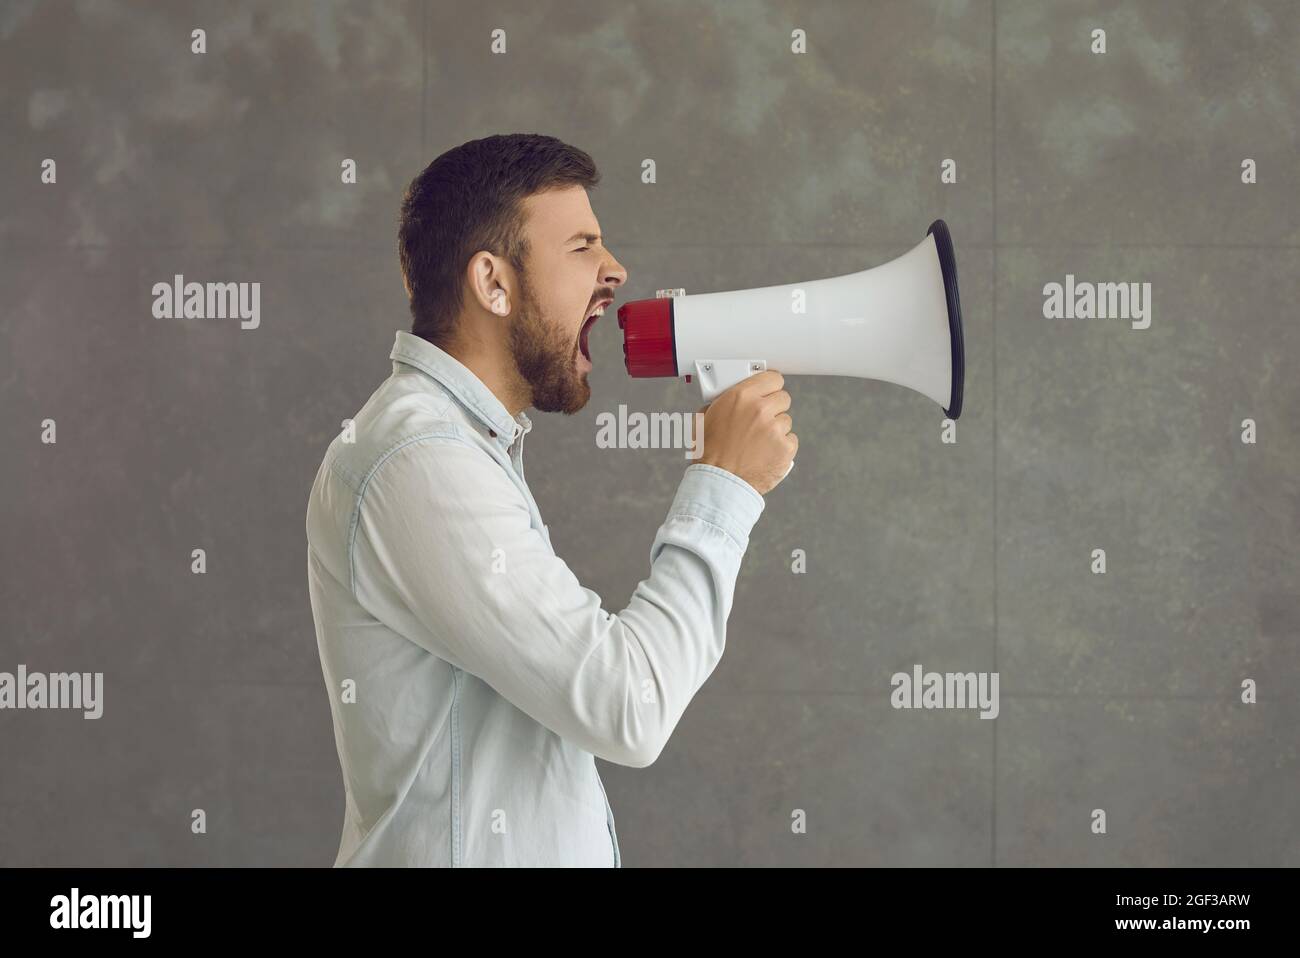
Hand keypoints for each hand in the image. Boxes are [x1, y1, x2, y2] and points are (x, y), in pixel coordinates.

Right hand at [696, 370, 795, 494]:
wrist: (719, 482)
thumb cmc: (709, 453)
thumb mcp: (705, 419)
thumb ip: (721, 403)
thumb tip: (727, 398)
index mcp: (740, 397)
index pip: (772, 378)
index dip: (770, 385)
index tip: (769, 391)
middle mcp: (760, 409)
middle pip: (783, 398)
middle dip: (774, 407)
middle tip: (762, 420)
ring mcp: (775, 429)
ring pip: (786, 421)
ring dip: (776, 429)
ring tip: (759, 442)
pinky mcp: (786, 448)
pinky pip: (791, 440)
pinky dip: (782, 447)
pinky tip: (766, 453)